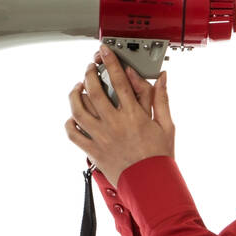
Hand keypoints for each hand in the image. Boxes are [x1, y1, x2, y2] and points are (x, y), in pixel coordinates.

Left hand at [65, 47, 175, 186]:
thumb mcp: (166, 125)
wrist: (149, 184)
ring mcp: (101, 137)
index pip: (120, 81)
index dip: (111, 62)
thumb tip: (162, 78)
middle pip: (95, 92)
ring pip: (79, 110)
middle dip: (89, 74)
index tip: (104, 52)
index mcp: (134, 116)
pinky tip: (73, 116)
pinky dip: (69, 123)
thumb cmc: (158, 156)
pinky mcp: (92, 150)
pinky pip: (73, 134)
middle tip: (90, 68)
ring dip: (75, 95)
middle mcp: (114, 124)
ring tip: (78, 87)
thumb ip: (161, 99)